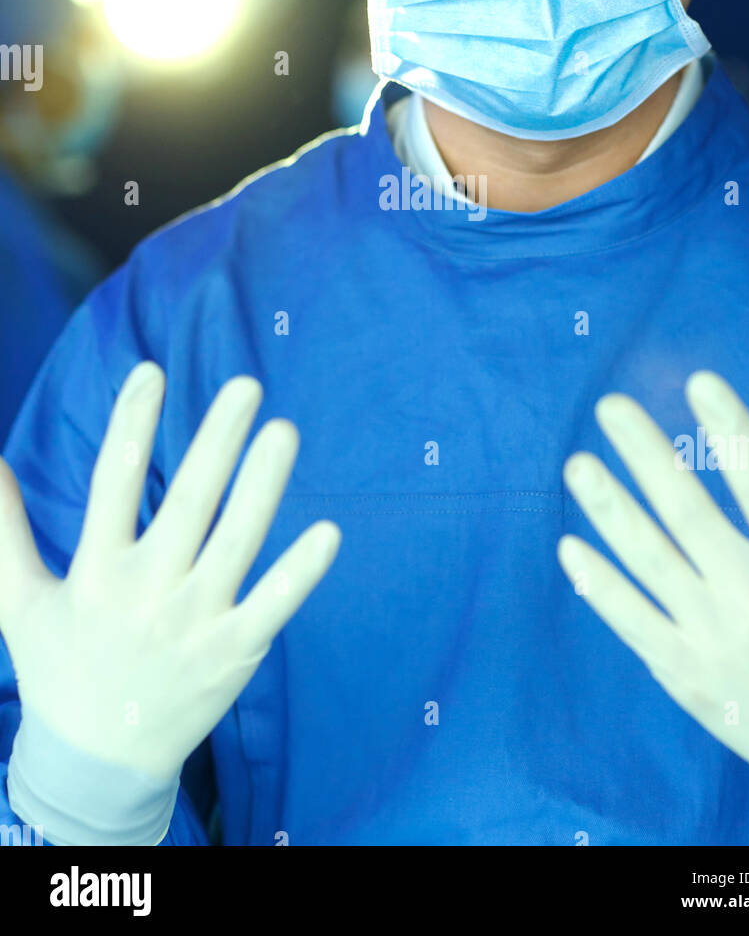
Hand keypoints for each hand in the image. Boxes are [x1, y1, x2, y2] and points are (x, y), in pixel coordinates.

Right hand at [0, 362, 339, 781]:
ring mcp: (195, 622)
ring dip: (263, 485)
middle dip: (216, 441)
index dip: (132, 423)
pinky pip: (273, 605)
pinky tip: (328, 532)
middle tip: (246, 384)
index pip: (113, 482)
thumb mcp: (19, 601)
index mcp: (97, 572)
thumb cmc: (60, 667)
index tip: (152, 371)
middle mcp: (147, 591)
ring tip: (284, 430)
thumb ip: (5, 529)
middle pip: (187, 503)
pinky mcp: (234, 652)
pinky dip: (301, 572)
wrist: (97, 764)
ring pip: (236, 541)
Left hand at [557, 371, 748, 776]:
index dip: (731, 429)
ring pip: (649, 560)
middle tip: (610, 407)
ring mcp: (712, 634)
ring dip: (609, 508)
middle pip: (688, 511)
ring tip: (577, 464)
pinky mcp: (684, 672)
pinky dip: (599, 585)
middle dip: (647, 454)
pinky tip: (570, 547)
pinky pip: (632, 621)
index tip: (699, 382)